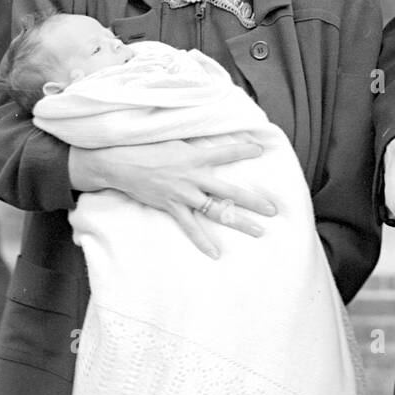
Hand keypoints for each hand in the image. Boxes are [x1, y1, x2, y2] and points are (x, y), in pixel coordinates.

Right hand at [68, 135, 271, 257]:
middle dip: (253, 200)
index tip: (260, 151)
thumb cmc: (146, 148)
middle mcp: (194, 176)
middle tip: (273, 209)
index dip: (243, 151)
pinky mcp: (172, 207)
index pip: (226, 152)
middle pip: (230, 191)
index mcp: (195, 156)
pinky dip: (202, 241)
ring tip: (259, 231)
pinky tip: (215, 253)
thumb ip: (193, 147)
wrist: (121, 164)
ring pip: (217, 211)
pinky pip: (190, 227)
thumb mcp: (174, 141)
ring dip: (239, 222)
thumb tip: (208, 147)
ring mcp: (184, 194)